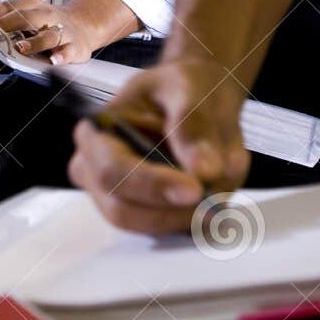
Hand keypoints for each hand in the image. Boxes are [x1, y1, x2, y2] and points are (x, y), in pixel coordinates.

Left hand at [0, 0, 100, 63]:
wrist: (84, 26)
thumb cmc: (47, 25)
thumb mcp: (28, 18)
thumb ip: (7, 25)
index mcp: (32, 5)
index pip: (7, 8)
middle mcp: (47, 14)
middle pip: (25, 17)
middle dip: (4, 27)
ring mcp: (63, 30)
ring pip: (49, 34)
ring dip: (34, 42)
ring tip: (21, 48)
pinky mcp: (75, 45)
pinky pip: (68, 50)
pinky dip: (62, 55)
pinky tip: (54, 60)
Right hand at [68, 56, 250, 233]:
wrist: (197, 100)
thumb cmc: (182, 89)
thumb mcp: (188, 90)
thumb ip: (194, 125)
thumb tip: (204, 170)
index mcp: (96, 133)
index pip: (112, 170)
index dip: (151, 184)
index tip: (195, 189)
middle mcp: (96, 171)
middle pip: (124, 211)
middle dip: (174, 210)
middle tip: (218, 195)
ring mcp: (118, 199)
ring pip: (153, 228)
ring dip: (194, 211)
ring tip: (223, 174)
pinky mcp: (147, 217)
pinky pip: (175, 230)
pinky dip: (202, 215)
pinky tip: (217, 186)